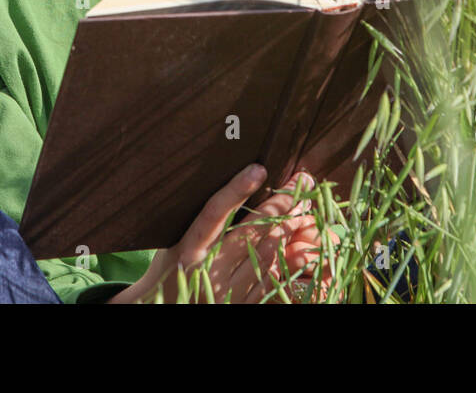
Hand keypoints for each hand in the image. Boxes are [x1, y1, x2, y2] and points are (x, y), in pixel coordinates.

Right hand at [108, 164, 333, 302]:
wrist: (170, 306)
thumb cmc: (178, 265)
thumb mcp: (181, 239)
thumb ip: (207, 219)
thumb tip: (241, 178)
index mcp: (188, 248)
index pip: (214, 213)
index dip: (236, 190)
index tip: (259, 169)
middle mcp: (207, 270)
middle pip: (250, 231)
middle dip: (279, 204)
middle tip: (301, 183)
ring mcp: (225, 291)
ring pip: (267, 253)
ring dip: (290, 228)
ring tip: (305, 207)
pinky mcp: (241, 306)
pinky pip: (273, 279)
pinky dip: (290, 260)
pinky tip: (302, 244)